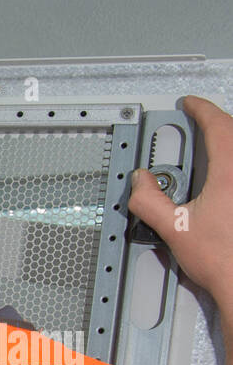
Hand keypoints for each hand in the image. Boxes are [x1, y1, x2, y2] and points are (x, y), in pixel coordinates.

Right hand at [128, 95, 232, 311]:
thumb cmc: (223, 260)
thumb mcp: (174, 229)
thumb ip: (150, 200)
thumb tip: (140, 182)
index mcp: (230, 174)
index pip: (219, 126)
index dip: (202, 109)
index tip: (191, 104)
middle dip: (217, 124)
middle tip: (200, 123)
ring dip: (226, 146)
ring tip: (210, 150)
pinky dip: (229, 168)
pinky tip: (219, 182)